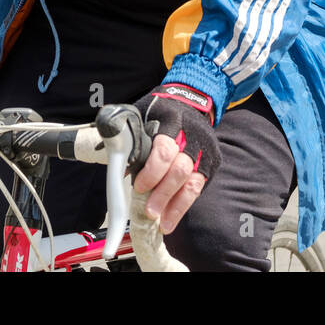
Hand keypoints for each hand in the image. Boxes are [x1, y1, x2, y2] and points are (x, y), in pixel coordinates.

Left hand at [131, 84, 220, 234]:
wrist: (191, 102)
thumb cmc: (160, 111)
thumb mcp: (142, 114)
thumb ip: (130, 136)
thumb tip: (115, 162)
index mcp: (171, 122)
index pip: (164, 149)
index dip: (152, 171)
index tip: (139, 186)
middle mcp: (190, 138)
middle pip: (180, 170)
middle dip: (163, 193)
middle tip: (148, 211)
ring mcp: (202, 152)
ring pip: (191, 182)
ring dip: (174, 205)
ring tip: (160, 222)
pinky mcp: (209, 164)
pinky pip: (197, 189)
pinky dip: (182, 207)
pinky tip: (170, 219)